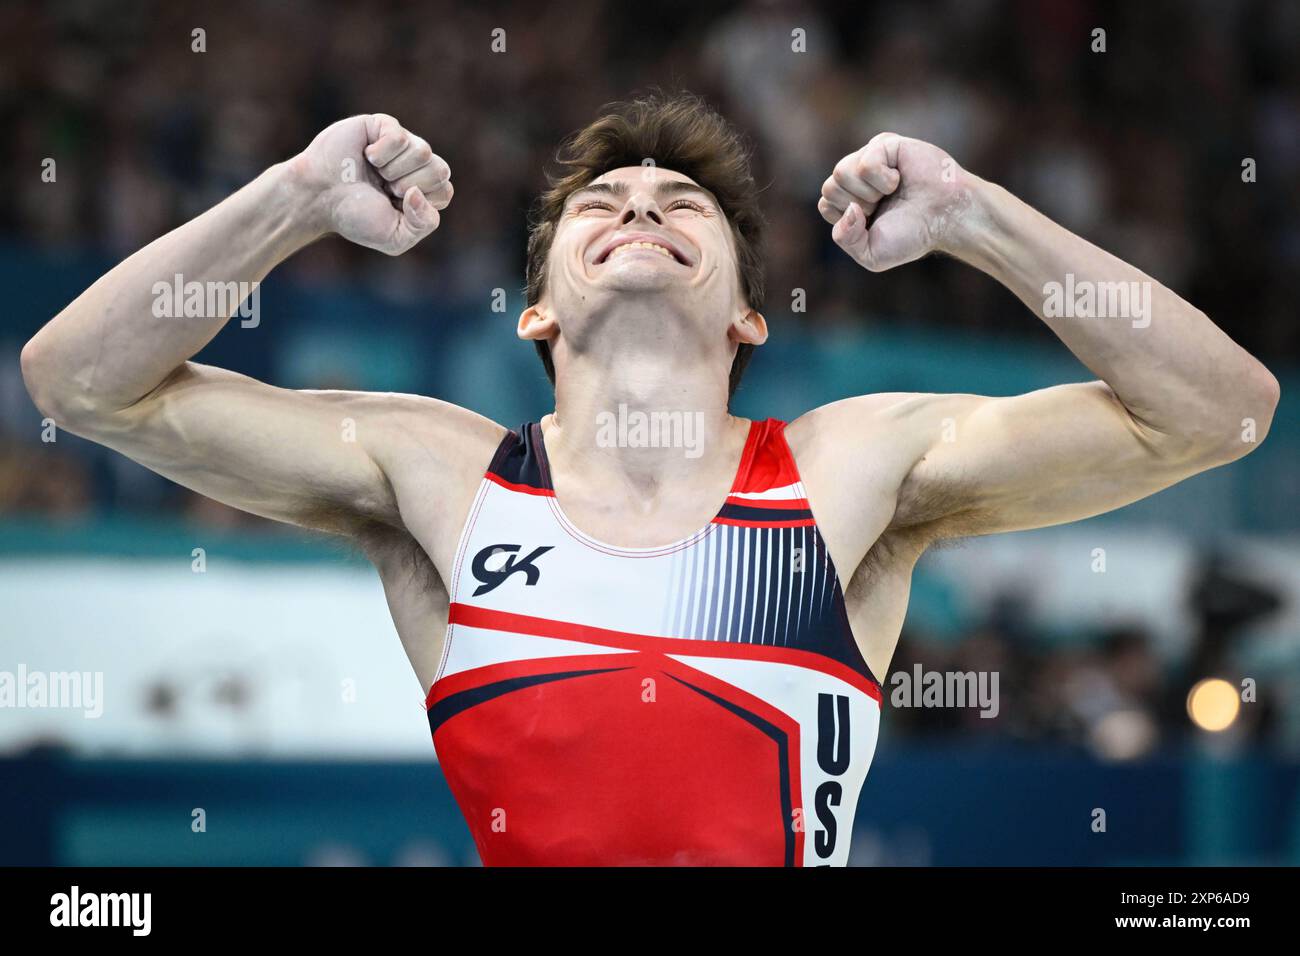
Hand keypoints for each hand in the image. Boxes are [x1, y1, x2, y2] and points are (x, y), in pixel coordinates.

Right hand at [288, 114, 452, 254]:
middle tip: (384, 188)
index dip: (420, 202)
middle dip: (409, 185)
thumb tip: (419, 193)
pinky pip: (400, 137)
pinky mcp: (383, 125)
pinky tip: (366, 156)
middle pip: (440, 170)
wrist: (319, 197)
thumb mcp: (396, 237)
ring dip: (394, 171)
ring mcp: (401, 143)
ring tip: (375, 173)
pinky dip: (381, 154)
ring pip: (424, 152)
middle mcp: (416, 165)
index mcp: (423, 190)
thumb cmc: (356, 217)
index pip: (444, 191)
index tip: (394, 205)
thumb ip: (423, 224)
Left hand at [818, 132, 971, 271]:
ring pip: (840, 173)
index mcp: (851, 199)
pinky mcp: (885, 143)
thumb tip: (847, 208)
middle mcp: (858, 177)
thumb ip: (845, 240)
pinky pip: (864, 164)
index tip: (873, 221)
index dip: (847, 218)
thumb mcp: (871, 254)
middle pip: (830, 188)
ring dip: (868, 192)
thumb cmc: (913, 235)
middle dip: (858, 205)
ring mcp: (871, 157)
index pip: (826, 204)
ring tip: (893, 192)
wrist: (947, 218)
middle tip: (884, 206)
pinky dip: (883, 179)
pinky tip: (900, 179)